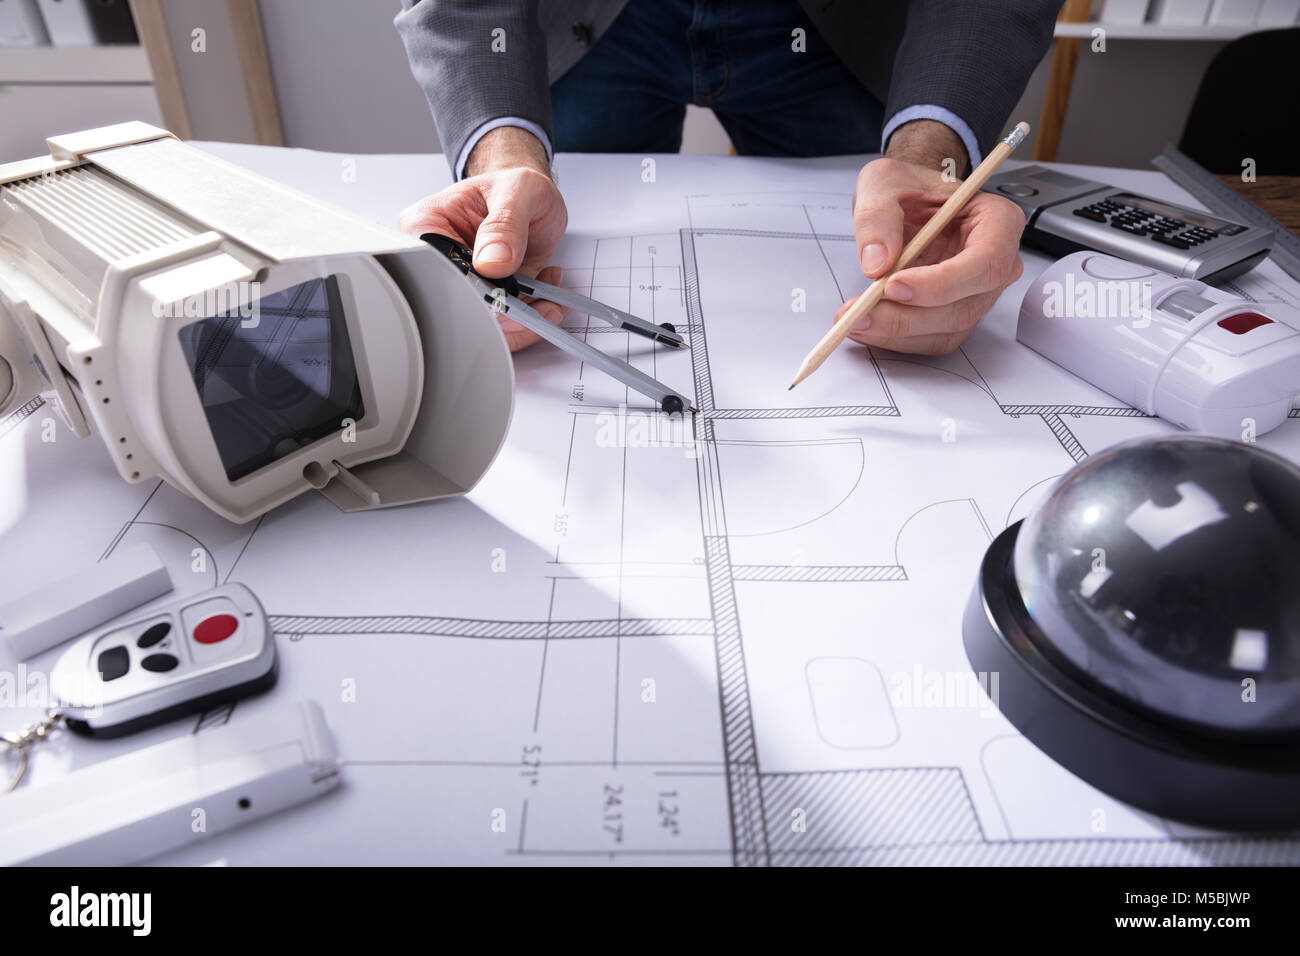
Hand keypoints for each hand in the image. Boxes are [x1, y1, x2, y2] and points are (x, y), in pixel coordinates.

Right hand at [396, 126, 569, 351]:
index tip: (503, 292)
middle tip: (538, 304)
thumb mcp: (517, 191)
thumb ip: (505, 223)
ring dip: (523, 323)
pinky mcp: (491, 299)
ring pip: (483, 325)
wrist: (532, 198)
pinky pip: (505, 326)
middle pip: (457, 307)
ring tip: (550, 302)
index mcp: (427, 226)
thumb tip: (491, 261)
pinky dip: (533, 319)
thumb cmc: (515, 186)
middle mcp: (441, 261)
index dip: (468, 292)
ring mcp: (466, 284)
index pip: (435, 271)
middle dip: (503, 316)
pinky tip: (550, 297)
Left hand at [842, 121, 1025, 355]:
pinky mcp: (953, 317)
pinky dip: (894, 338)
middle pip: (963, 307)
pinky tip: (865, 324)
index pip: (985, 263)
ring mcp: (977, 295)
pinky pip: (928, 340)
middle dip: (907, 317)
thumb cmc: (907, 187)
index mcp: (998, 222)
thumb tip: (877, 262)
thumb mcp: (884, 182)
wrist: (906, 202)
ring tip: (852, 318)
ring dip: (895, 332)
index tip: (894, 284)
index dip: (942, 282)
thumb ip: (878, 216)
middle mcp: (996, 265)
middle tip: (859, 312)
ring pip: (944, 331)